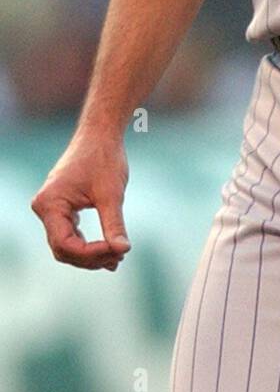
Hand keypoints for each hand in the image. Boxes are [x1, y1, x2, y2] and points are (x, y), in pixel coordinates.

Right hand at [31, 135, 129, 271]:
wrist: (101, 135)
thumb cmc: (104, 159)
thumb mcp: (111, 194)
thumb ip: (114, 224)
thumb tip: (123, 250)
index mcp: (50, 204)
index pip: (64, 244)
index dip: (91, 253)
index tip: (117, 251)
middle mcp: (45, 208)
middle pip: (64, 249)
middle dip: (92, 257)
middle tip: (120, 256)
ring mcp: (51, 209)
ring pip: (67, 245)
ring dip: (92, 254)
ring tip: (118, 256)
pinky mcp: (62, 208)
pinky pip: (71, 235)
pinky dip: (89, 244)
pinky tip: (111, 251)